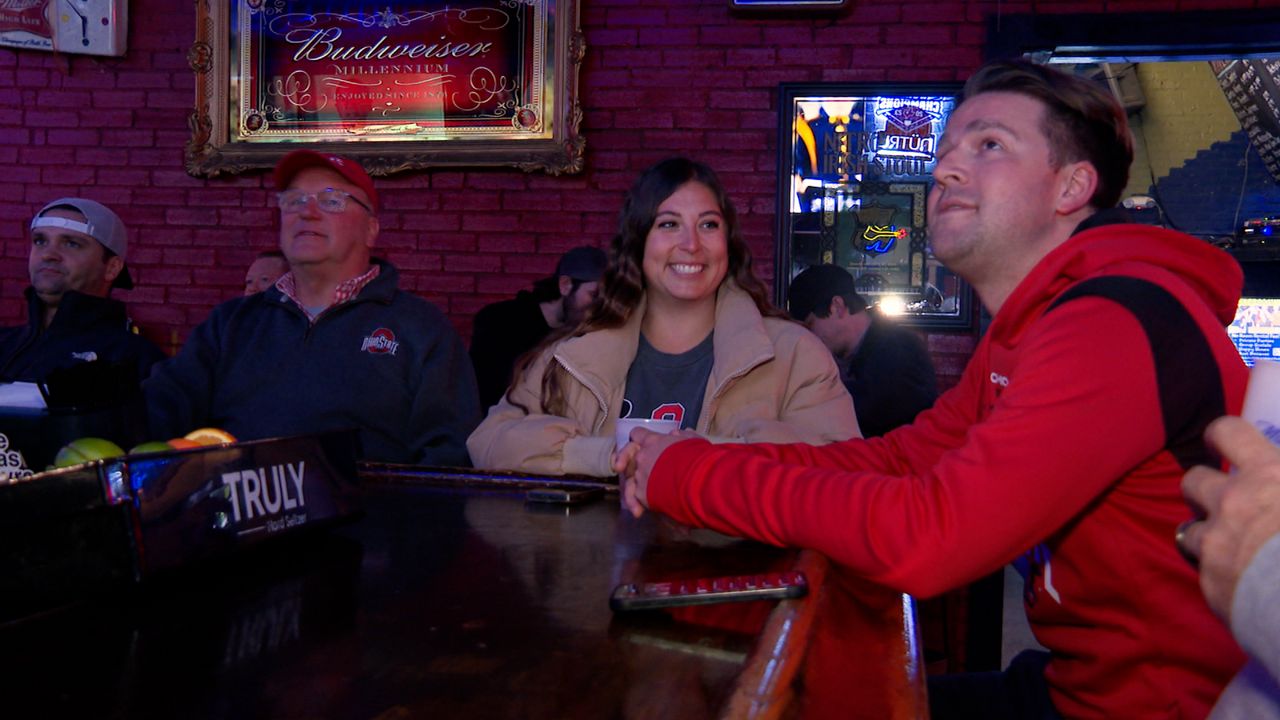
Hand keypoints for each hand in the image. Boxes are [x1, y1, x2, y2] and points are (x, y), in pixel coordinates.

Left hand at [613, 428, 698, 517]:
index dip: (639, 438)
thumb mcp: (693, 441)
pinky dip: (637, 504)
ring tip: (638, 497)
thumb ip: (682, 437)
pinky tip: (641, 511)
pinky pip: (635, 498)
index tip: (643, 443)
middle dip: (627, 461)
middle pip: (628, 456)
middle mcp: (642, 457)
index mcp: (653, 441)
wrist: (697, 480)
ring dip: (634, 487)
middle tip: (625, 467)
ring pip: (629, 480)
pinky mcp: (642, 494)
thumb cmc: (698, 457)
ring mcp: (640, 476)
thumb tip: (674, 434)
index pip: (637, 434)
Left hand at [1180, 415, 1279, 620]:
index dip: (1221, 436)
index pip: (1227, 432)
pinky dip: (1214, 571)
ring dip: (1204, 532)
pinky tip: (1235, 580)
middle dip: (1203, 488)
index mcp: (1268, 473)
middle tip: (1223, 500)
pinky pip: (1201, 569)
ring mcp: (1216, 543)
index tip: (1221, 444)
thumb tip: (1278, 472)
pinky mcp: (1211, 582)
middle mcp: (1232, 502)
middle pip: (1193, 480)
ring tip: (1225, 544)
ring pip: (1187, 528)